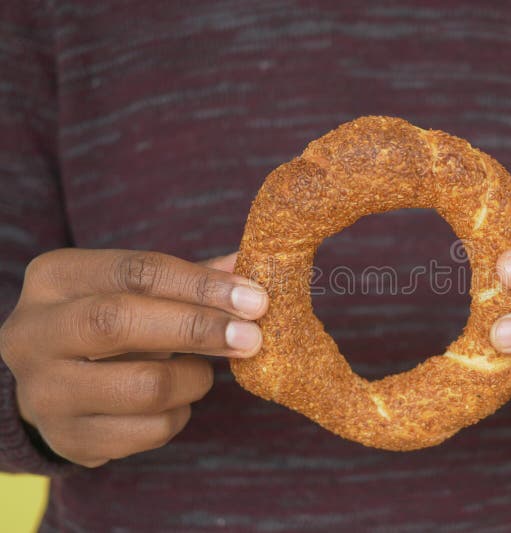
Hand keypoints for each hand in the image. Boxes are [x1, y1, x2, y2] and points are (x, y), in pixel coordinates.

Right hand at [0, 249, 267, 466]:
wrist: (46, 382)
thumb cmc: (107, 322)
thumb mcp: (134, 289)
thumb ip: (191, 278)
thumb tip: (251, 264)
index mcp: (56, 278)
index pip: (136, 272)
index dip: (202, 285)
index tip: (254, 299)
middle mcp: (35, 332)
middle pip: (121, 321)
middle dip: (198, 328)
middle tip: (252, 337)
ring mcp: (44, 391)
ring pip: (142, 386)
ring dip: (194, 379)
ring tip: (203, 373)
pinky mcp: (67, 438)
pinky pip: (148, 431)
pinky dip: (179, 415)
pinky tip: (175, 401)